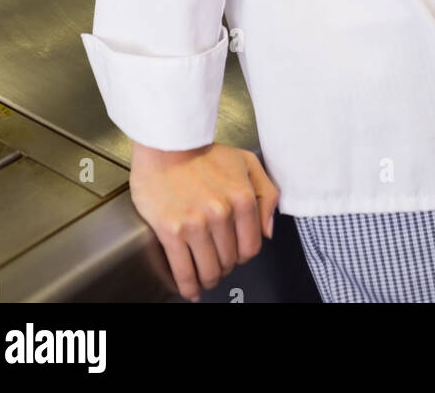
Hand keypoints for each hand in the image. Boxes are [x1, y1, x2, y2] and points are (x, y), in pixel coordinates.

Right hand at [128, 141, 278, 301]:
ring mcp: (195, 224)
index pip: (252, 247)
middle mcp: (221, 213)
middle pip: (230, 261)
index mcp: (242, 198)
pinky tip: (191, 290)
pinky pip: (183, 271)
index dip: (243, 255)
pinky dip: (188, 286)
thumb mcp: (247, 163)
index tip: (235, 254)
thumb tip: (268, 231)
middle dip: (225, 264)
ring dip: (208, 277)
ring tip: (205, 275)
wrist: (166, 144)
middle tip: (216, 259)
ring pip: (209, 270)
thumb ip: (267, 195)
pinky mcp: (171, 231)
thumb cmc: (204, 153)